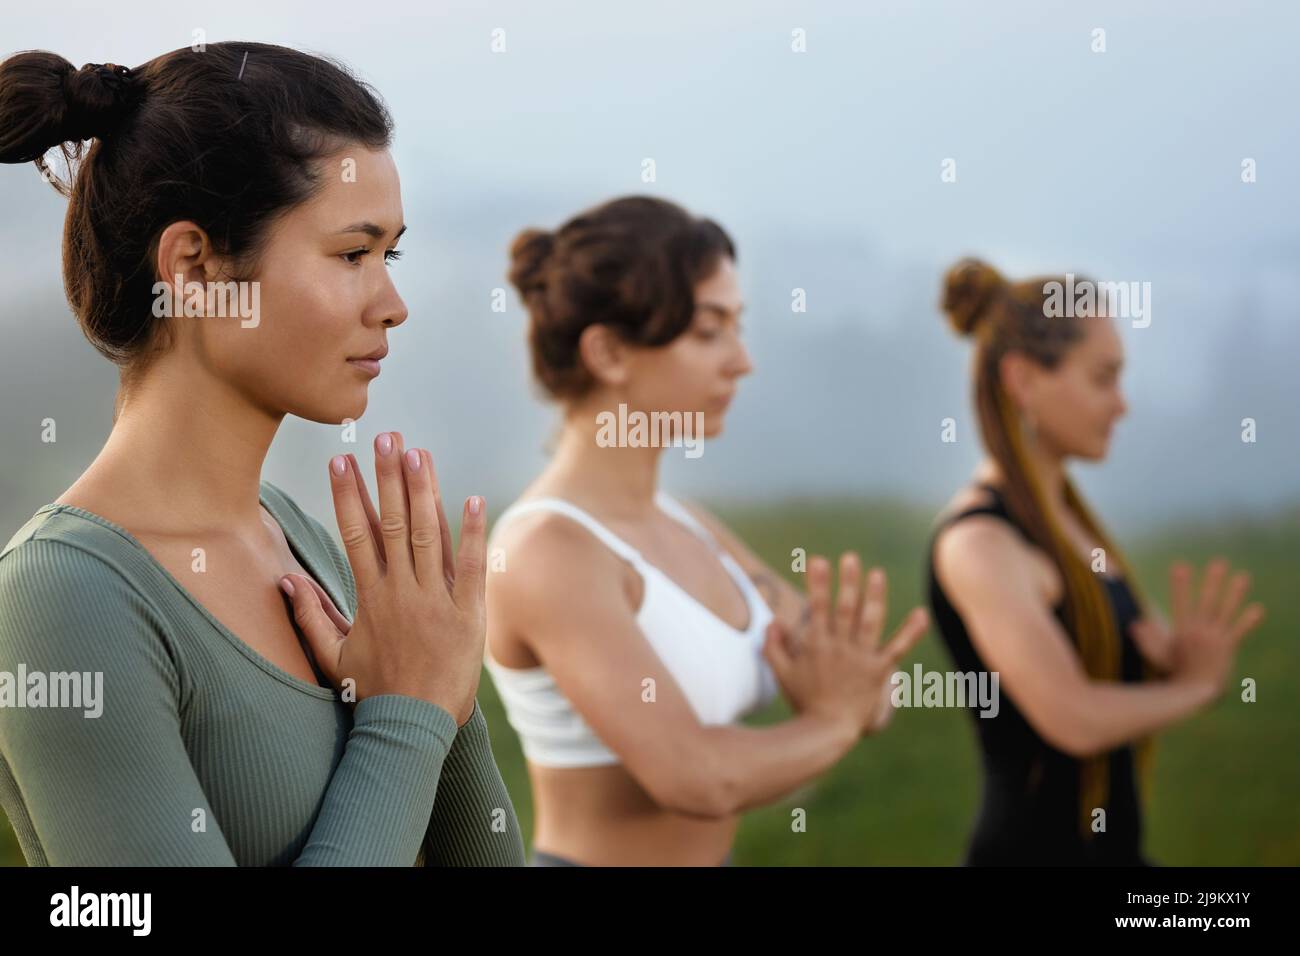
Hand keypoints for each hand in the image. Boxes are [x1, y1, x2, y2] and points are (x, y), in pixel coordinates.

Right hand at [279, 431, 486, 725]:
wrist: (414, 729)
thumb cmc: (375, 693)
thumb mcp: (334, 656)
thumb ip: (310, 616)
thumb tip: (283, 581)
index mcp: (370, 598)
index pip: (357, 534)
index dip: (349, 495)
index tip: (341, 460)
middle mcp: (402, 592)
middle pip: (393, 523)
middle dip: (388, 477)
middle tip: (386, 436)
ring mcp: (436, 601)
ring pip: (429, 535)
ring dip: (425, 491)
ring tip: (418, 452)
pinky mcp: (468, 614)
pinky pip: (472, 566)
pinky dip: (472, 533)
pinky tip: (472, 499)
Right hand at [763, 553, 928, 737]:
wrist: (825, 732)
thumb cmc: (803, 701)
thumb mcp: (781, 673)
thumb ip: (773, 645)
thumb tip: (772, 620)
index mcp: (816, 644)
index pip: (817, 607)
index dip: (818, 583)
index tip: (819, 560)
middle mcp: (839, 647)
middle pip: (844, 608)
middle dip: (848, 581)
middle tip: (851, 558)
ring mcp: (860, 658)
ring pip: (870, 621)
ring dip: (874, 596)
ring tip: (877, 574)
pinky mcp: (878, 671)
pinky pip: (897, 648)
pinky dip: (911, 632)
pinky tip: (922, 614)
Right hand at [1140, 558, 1263, 697]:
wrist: (1195, 692)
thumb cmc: (1174, 671)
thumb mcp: (1156, 654)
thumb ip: (1147, 637)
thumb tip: (1136, 622)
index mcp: (1181, 631)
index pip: (1180, 602)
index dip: (1180, 584)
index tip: (1180, 565)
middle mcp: (1199, 631)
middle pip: (1206, 601)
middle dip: (1212, 581)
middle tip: (1219, 562)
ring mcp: (1215, 638)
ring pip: (1225, 611)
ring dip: (1234, 593)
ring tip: (1243, 576)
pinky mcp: (1228, 646)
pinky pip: (1239, 631)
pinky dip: (1248, 621)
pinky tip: (1258, 608)